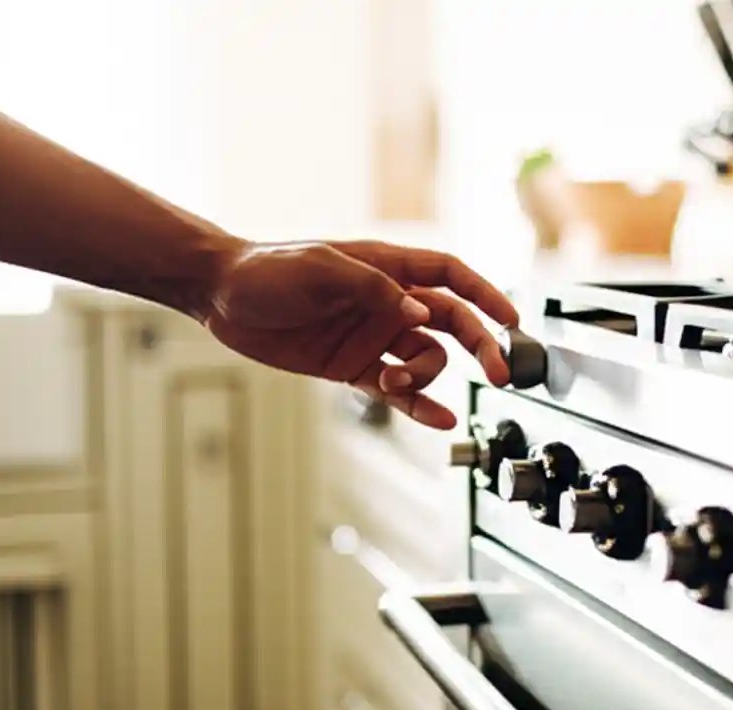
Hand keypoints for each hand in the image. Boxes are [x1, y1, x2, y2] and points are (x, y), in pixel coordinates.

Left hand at [202, 239, 518, 428]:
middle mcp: (388, 302)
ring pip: (425, 359)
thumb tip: (419, 314)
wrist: (221, 297)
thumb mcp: (323, 268)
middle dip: (479, 345)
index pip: (451, 276)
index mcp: (388, 268)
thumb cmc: (269, 270)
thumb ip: (375, 289)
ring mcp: (373, 336)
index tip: (511, 318)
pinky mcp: (354, 367)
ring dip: (425, 377)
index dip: (485, 294)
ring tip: (395, 385)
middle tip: (497, 371)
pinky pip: (397, 390)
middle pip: (452, 321)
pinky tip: (440, 420)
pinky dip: (419, 406)